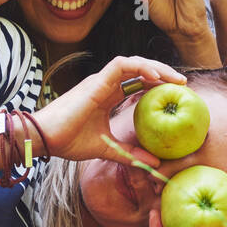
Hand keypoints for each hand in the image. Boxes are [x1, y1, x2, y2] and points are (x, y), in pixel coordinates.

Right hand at [31, 56, 183, 164]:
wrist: (43, 139)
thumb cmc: (67, 141)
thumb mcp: (107, 149)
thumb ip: (130, 154)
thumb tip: (155, 163)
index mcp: (106, 96)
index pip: (137, 83)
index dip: (157, 85)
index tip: (177, 95)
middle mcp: (105, 84)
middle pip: (139, 70)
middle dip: (163, 74)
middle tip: (184, 85)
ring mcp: (100, 81)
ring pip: (133, 62)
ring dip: (157, 68)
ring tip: (175, 79)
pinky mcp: (96, 82)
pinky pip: (122, 65)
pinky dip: (140, 68)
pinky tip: (156, 78)